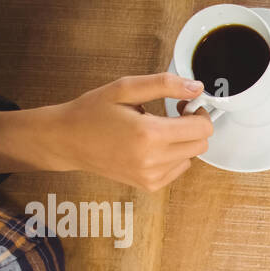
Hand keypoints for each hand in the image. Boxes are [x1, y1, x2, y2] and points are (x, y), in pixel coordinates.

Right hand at [0, 73, 214, 190]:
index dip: (199, 112)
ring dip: (181, 142)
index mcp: (149, 134)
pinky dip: (172, 156)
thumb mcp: (125, 88)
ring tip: (156, 129)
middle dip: (193, 127)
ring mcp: (151, 176)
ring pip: (190, 157)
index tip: (185, 104)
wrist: (67, 140)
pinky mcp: (149, 185)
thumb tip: (197, 87)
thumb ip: (164, 85)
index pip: (202, 129)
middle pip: (200, 144)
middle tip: (172, 114)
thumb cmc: (93, 112)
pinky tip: (151, 146)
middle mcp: (153, 160)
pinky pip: (177, 169)